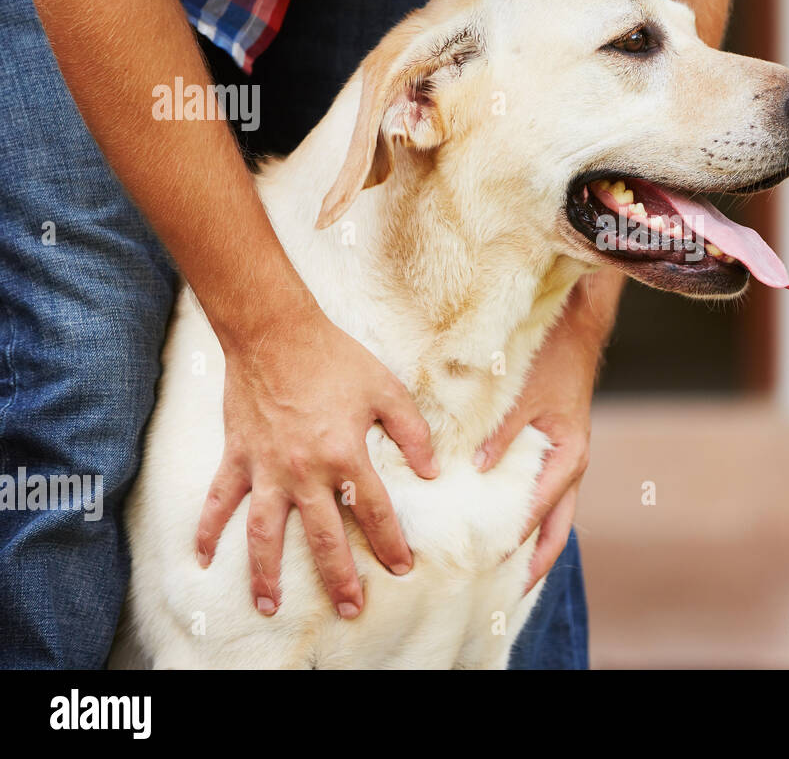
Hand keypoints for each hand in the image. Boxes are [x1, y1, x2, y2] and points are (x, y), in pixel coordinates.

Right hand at [195, 305, 435, 618]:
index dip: (391, 543)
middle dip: (338, 578)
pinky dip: (207, 530)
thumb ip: (412, 432)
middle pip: (323, 537)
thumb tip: (432, 470)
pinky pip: (219, 501)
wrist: (275, 333)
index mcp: (345, 454)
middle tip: (350, 609)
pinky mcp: (238, 457)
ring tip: (269, 606)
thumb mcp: (387, 389)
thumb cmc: (334, 359)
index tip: (401, 569)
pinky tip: (203, 559)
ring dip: (266, 573)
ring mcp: (266, 468)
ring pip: (264, 533)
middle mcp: (304, 471)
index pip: (375, 512)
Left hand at [476, 274, 619, 594]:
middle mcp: (571, 466)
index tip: (486, 562)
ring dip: (531, 543)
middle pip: (555, 529)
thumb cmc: (550, 359)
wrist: (574, 329)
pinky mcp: (555, 452)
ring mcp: (565, 461)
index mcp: (569, 456)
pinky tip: (502, 525)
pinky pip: (544, 495)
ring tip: (503, 574)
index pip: (539, 511)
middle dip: (532, 563)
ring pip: (552, 516)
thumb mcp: (523, 395)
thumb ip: (501, 434)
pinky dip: (528, 516)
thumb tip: (475, 469)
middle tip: (504, 595)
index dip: (514, 539)